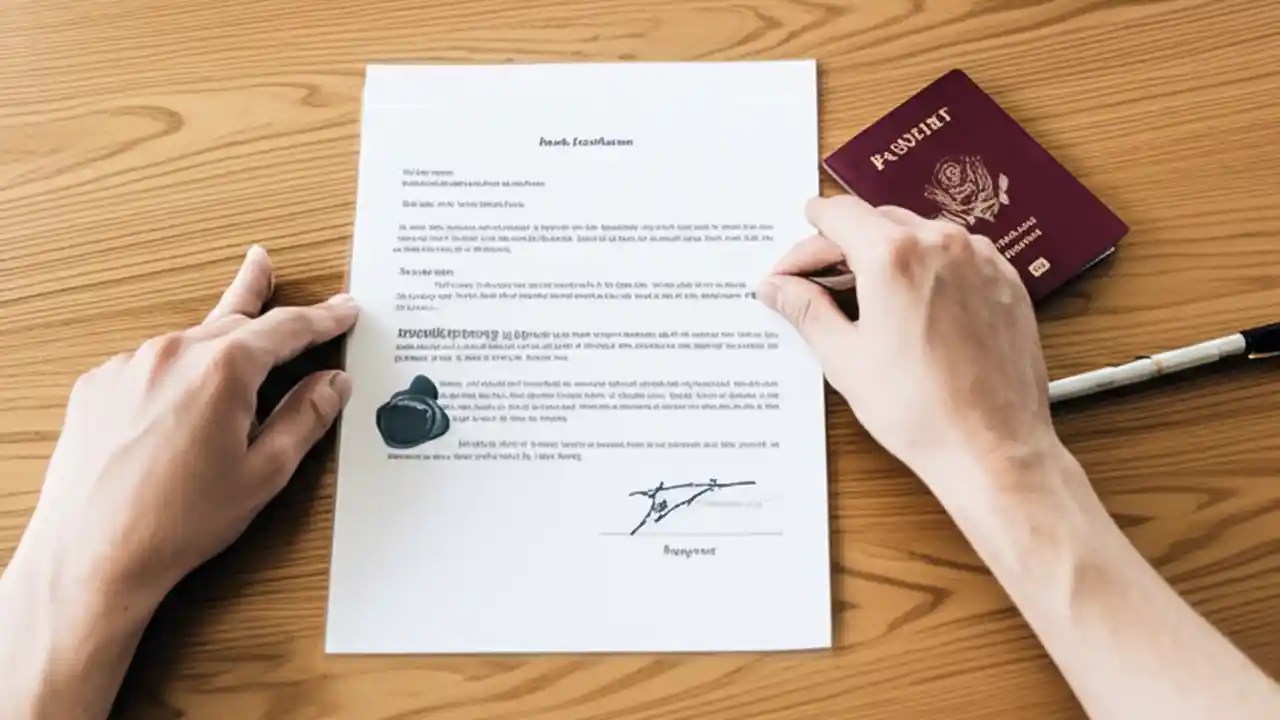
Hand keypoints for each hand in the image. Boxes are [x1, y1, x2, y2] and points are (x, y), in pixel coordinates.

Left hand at [19, 246, 358, 604]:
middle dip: (259, 295)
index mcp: (223, 370)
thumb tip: (332, 383)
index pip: (288, 327)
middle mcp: (173, 353)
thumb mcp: (264, 473)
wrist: (91, 555)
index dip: (323, 317)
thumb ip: (304, 418)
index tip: (344, 309)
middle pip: (233, 316)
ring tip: (231, 340)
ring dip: (216, 343)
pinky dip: (175, 371)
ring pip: (190, 340)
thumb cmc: (177, 522)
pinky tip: (181, 403)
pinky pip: (150, 364)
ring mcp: (129, 365)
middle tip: (267, 266)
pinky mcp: (97, 385)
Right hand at [758, 195, 1056, 492]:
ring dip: (886, 255)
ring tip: (866, 300)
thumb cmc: (923, 411)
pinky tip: (913, 307)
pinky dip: (928, 268)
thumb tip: (779, 287)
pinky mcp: (1005, 279)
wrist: (992, 448)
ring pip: (918, 234)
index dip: (805, 240)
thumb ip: (806, 309)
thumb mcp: (845, 358)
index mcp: (894, 256)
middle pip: (876, 220)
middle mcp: (941, 243)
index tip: (793, 265)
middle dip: (842, 247)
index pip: (837, 215)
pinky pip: (956, 255)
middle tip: (818, 285)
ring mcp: (980, 259)